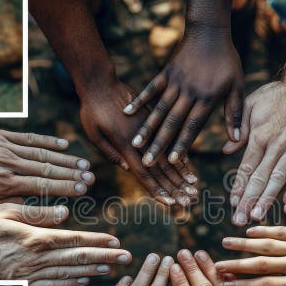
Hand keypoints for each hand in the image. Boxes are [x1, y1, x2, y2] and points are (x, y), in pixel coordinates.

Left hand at [0, 125, 94, 212]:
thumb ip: (6, 206)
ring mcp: (5, 147)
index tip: (83, 189)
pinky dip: (47, 141)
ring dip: (65, 158)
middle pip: (47, 168)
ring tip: (84, 163)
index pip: (42, 186)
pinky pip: (28, 138)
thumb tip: (33, 208)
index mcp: (4, 185)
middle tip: (92, 176)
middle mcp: (8, 164)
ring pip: (41, 153)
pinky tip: (64, 144)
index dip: (65, 187)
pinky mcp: (0, 134)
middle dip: (72, 173)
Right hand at [0, 203, 131, 285]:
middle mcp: (35, 260)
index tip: (117, 241)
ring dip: (93, 271)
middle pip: (77, 259)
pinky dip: (71, 283)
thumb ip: (36, 212)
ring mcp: (30, 276)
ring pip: (69, 274)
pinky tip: (85, 280)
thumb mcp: (4, 210)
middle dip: (105, 257)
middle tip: (127, 257)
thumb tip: (66, 214)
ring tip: (113, 269)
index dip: (98, 241)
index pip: (74, 240)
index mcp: (34, 239)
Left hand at [79, 77, 196, 205]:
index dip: (157, 190)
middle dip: (176, 187)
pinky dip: (178, 151)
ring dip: (182, 172)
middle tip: (189, 200)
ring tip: (194, 185)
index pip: (144, 173)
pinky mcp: (151, 120)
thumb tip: (129, 169)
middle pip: (160, 168)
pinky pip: (168, 138)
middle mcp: (141, 139)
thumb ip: (111, 152)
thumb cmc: (92, 109)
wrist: (100, 82)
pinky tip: (187, 163)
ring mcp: (148, 129)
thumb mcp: (93, 133)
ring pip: (167, 154)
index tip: (170, 204)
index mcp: (125, 145)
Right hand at [124, 26, 243, 166]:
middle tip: (148, 161)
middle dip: (160, 143)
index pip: (193, 125)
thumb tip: (237, 139)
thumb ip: (235, 113)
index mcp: (207, 98)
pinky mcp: (166, 72)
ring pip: (159, 108)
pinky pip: (151, 88)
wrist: (210, 32)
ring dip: (146, 127)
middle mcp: (189, 92)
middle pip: (172, 122)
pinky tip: (127, 112)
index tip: (173, 161)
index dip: (183, 143)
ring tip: (135, 144)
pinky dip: (139, 100)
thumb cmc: (227, 61)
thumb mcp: (237, 86)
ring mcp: (175, 82)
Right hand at [216, 226, 285, 285]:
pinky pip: (282, 231)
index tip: (224, 285)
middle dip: (236, 265)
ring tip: (226, 243)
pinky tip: (251, 231)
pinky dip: (265, 230)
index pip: (264, 285)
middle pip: (260, 265)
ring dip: (244, 244)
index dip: (242, 285)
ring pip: (267, 245)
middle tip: (216, 265)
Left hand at [224, 81, 285, 225]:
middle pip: (260, 179)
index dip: (239, 187)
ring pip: (278, 180)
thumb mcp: (250, 104)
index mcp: (259, 136)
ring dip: (268, 200)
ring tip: (258, 217)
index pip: (246, 168)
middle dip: (249, 201)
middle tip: (240, 220)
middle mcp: (276, 146)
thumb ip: (239, 128)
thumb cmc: (275, 95)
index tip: (232, 204)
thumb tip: (226, 149)